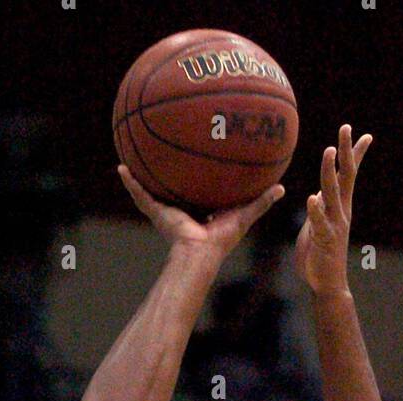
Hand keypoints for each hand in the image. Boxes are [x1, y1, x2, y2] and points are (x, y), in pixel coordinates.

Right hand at [117, 164, 283, 260]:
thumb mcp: (244, 215)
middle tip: (164, 146)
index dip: (198, 174)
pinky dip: (130, 183)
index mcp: (200, 209)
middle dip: (167, 169)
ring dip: (140, 174)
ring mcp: (167, 210)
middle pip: (173, 184)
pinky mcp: (156, 212)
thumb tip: (282, 188)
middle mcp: (182, 208)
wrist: (200, 253)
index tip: (197, 157)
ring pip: (152, 189)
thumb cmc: (222, 239)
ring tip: (130, 153)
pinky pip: (141, 195)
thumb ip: (262, 202)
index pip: (198, 187)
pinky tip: (121, 167)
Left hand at [295, 124, 371, 293]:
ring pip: (331, 194)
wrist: (327, 284)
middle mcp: (341, 212)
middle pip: (345, 177)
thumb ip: (320, 208)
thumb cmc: (321, 254)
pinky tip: (312, 198)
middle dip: (345, 152)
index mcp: (340, 207)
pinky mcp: (324, 240)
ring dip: (330, 172)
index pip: (350, 176)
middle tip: (345, 127)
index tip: (365, 135)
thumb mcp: (319, 224)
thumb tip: (319, 192)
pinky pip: (319, 223)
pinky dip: (316, 211)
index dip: (356, 155)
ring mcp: (334, 225)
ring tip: (329, 152)